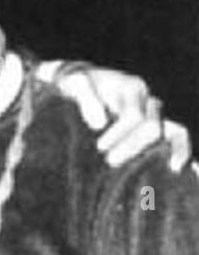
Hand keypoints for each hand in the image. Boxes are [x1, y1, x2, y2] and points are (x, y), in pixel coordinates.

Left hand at [38, 60, 190, 171]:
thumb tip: (99, 124)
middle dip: (132, 146)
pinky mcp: (155, 124)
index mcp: (132, 87)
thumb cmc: (77, 84)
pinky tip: (174, 167)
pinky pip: (176, 135)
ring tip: (147, 170)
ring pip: (171, 132)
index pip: (134, 116)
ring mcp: (154, 112)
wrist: (82, 85)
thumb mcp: (74, 84)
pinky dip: (179, 150)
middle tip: (110, 160)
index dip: (119, 134)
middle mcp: (147, 100)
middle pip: (152, 127)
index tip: (100, 146)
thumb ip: (86, 99)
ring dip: (158, 153)